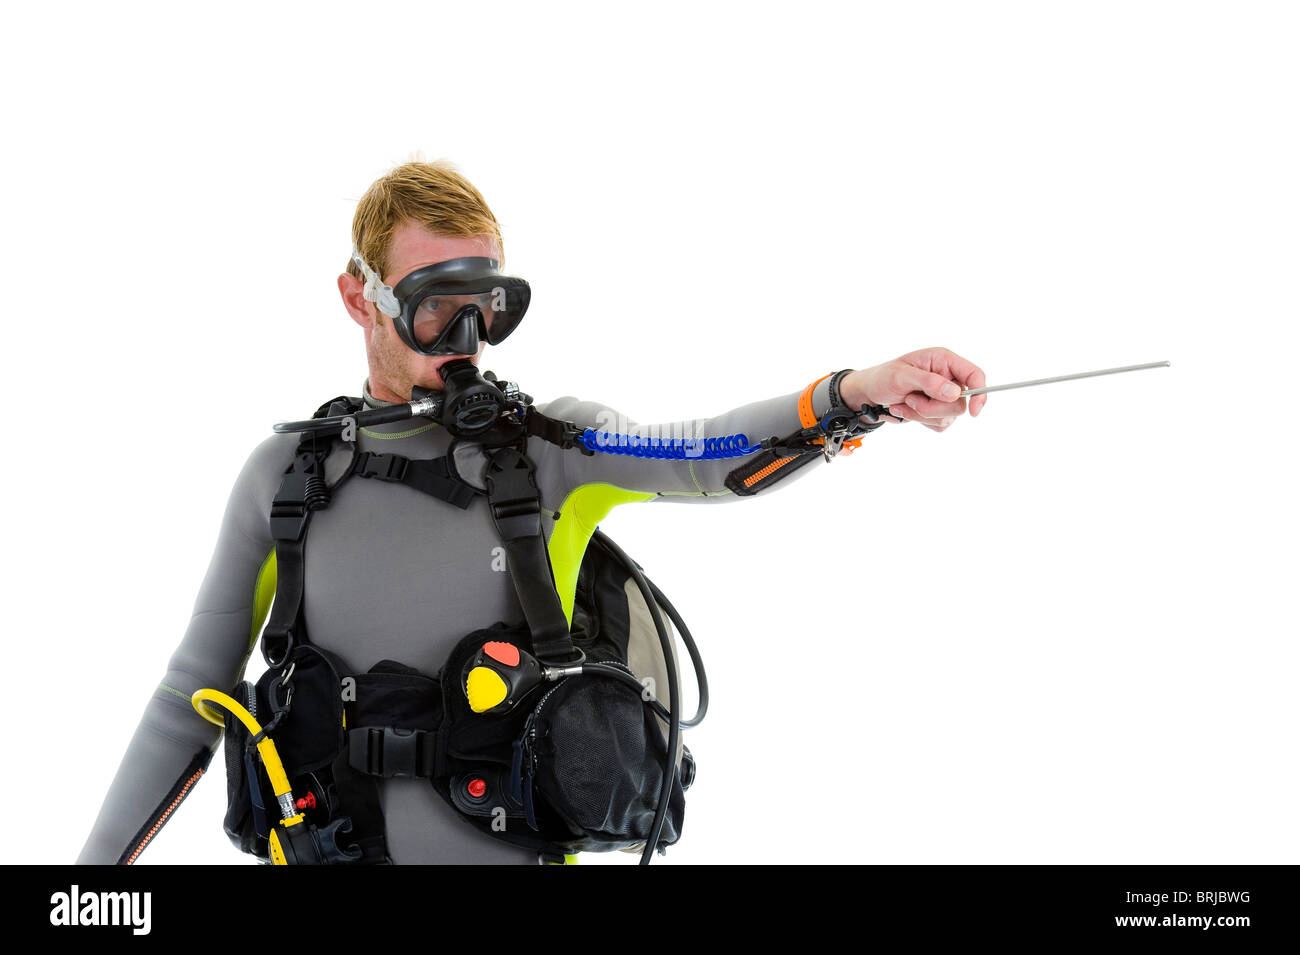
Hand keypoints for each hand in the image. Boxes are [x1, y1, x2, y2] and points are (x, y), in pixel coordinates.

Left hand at [839, 347, 987, 432]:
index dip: (979, 392)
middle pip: (960, 403)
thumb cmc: (883, 378)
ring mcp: (943, 397)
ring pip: (948, 416)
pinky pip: (938, 425)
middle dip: (932, 407)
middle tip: (910, 400)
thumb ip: (929, 382)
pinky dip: (919, 421)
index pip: (974, 375)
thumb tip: (955, 392)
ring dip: (922, 414)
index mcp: (943, 361)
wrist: (869, 394)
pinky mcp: (936, 412)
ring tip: (903, 403)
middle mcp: (947, 378)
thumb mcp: (902, 375)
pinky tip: (904, 410)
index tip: (974, 411)